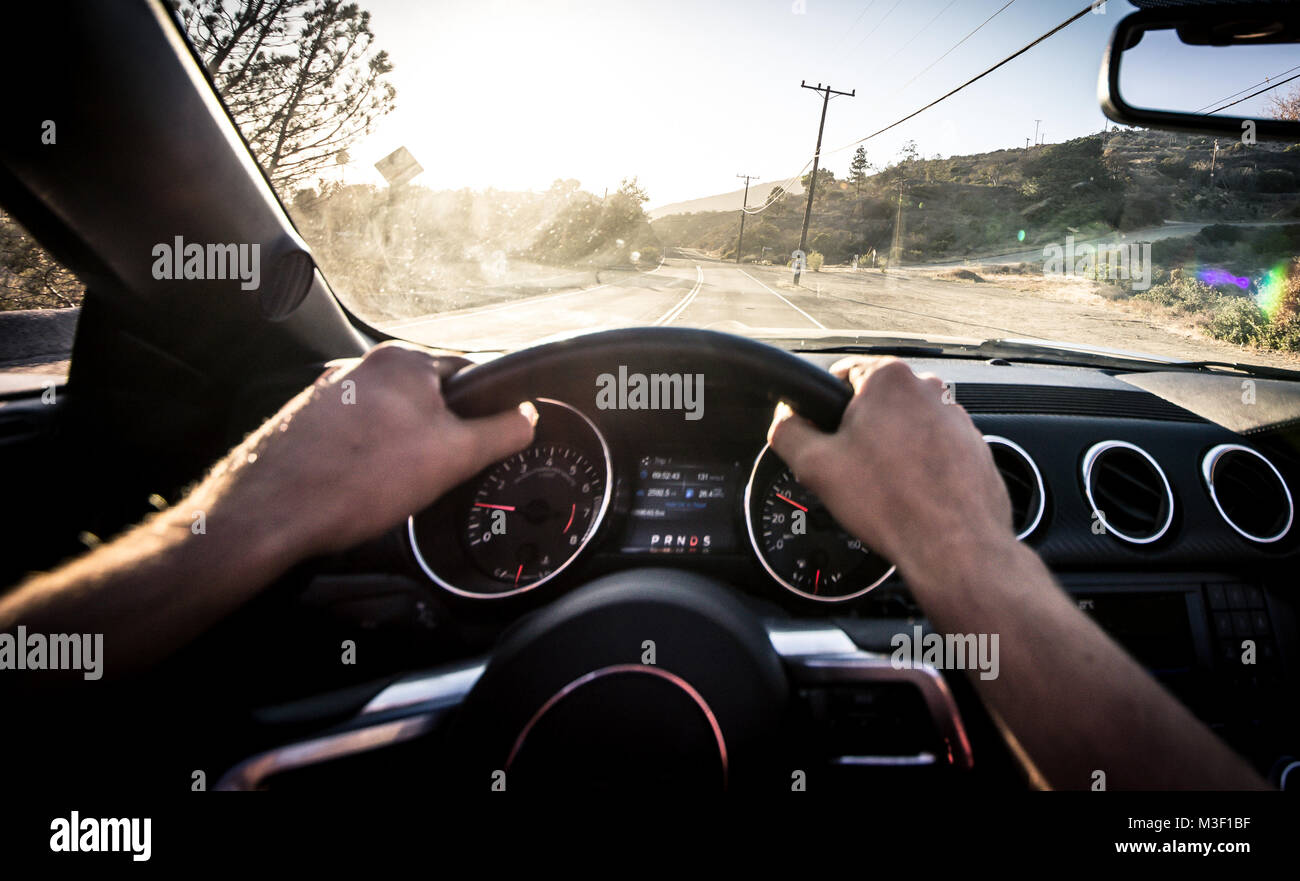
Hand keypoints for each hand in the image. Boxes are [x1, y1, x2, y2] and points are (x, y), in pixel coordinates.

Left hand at [198, 342, 536, 560]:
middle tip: (435, 475)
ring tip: (392, 487)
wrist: (270, 514)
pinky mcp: (307, 423)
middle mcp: (364, 366)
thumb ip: (502, 432)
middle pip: (428, 401)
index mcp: (404, 360)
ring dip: (401, 451)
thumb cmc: (356, 480)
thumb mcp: (454, 457)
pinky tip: (362, 490)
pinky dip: (367, 462)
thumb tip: (528, 418)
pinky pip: (357, 440)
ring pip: (391, 422)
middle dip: (438, 438)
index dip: (487, 413)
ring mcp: (331, 393)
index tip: (487, 443)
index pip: (471, 373)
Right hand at [766, 356, 1013, 582]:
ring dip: (891, 451)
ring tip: (884, 488)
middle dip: (860, 432)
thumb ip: (788, 432)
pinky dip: (919, 468)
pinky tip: (910, 495)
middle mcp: (930, 388)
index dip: (824, 410)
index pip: (840, 374)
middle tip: (852, 470)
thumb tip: (785, 421)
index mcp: (888, 378)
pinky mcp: (973, 446)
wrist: (955, 546)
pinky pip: (934, 449)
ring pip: (905, 427)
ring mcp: (957, 417)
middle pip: (875, 403)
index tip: (825, 439)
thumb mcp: (815, 466)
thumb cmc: (893, 504)